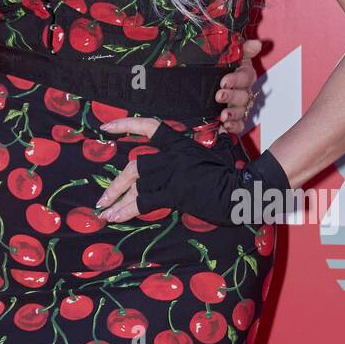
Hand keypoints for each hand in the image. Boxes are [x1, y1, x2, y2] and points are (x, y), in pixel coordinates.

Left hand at [93, 118, 289, 226]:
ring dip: (118, 201)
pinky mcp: (175, 192)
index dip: (126, 125)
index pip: (150, 127)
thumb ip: (190, 156)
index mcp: (180, 144)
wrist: (242, 190)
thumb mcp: (210, 155)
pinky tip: (116, 218)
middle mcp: (172, 156)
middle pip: (135, 166)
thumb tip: (178, 163)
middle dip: (116, 184)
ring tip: (104, 213)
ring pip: (137, 185)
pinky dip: (127, 210)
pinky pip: (145, 202)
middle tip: (103, 198)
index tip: (105, 128)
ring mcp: (173, 173)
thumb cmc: (230, 175)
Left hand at [215, 38, 260, 133]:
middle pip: (244, 95)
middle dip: (232, 96)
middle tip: (219, 96)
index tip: (224, 81)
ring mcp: (240, 106)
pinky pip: (240, 125)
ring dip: (233, 113)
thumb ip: (242, 49)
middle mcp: (243, 91)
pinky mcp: (234, 120)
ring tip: (223, 115)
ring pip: (242, 111)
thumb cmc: (218, 68)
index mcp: (243, 75)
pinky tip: (226, 126)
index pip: (246, 76)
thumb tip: (257, 43)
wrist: (201, 85)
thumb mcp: (227, 56)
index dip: (236, 79)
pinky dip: (234, 127)